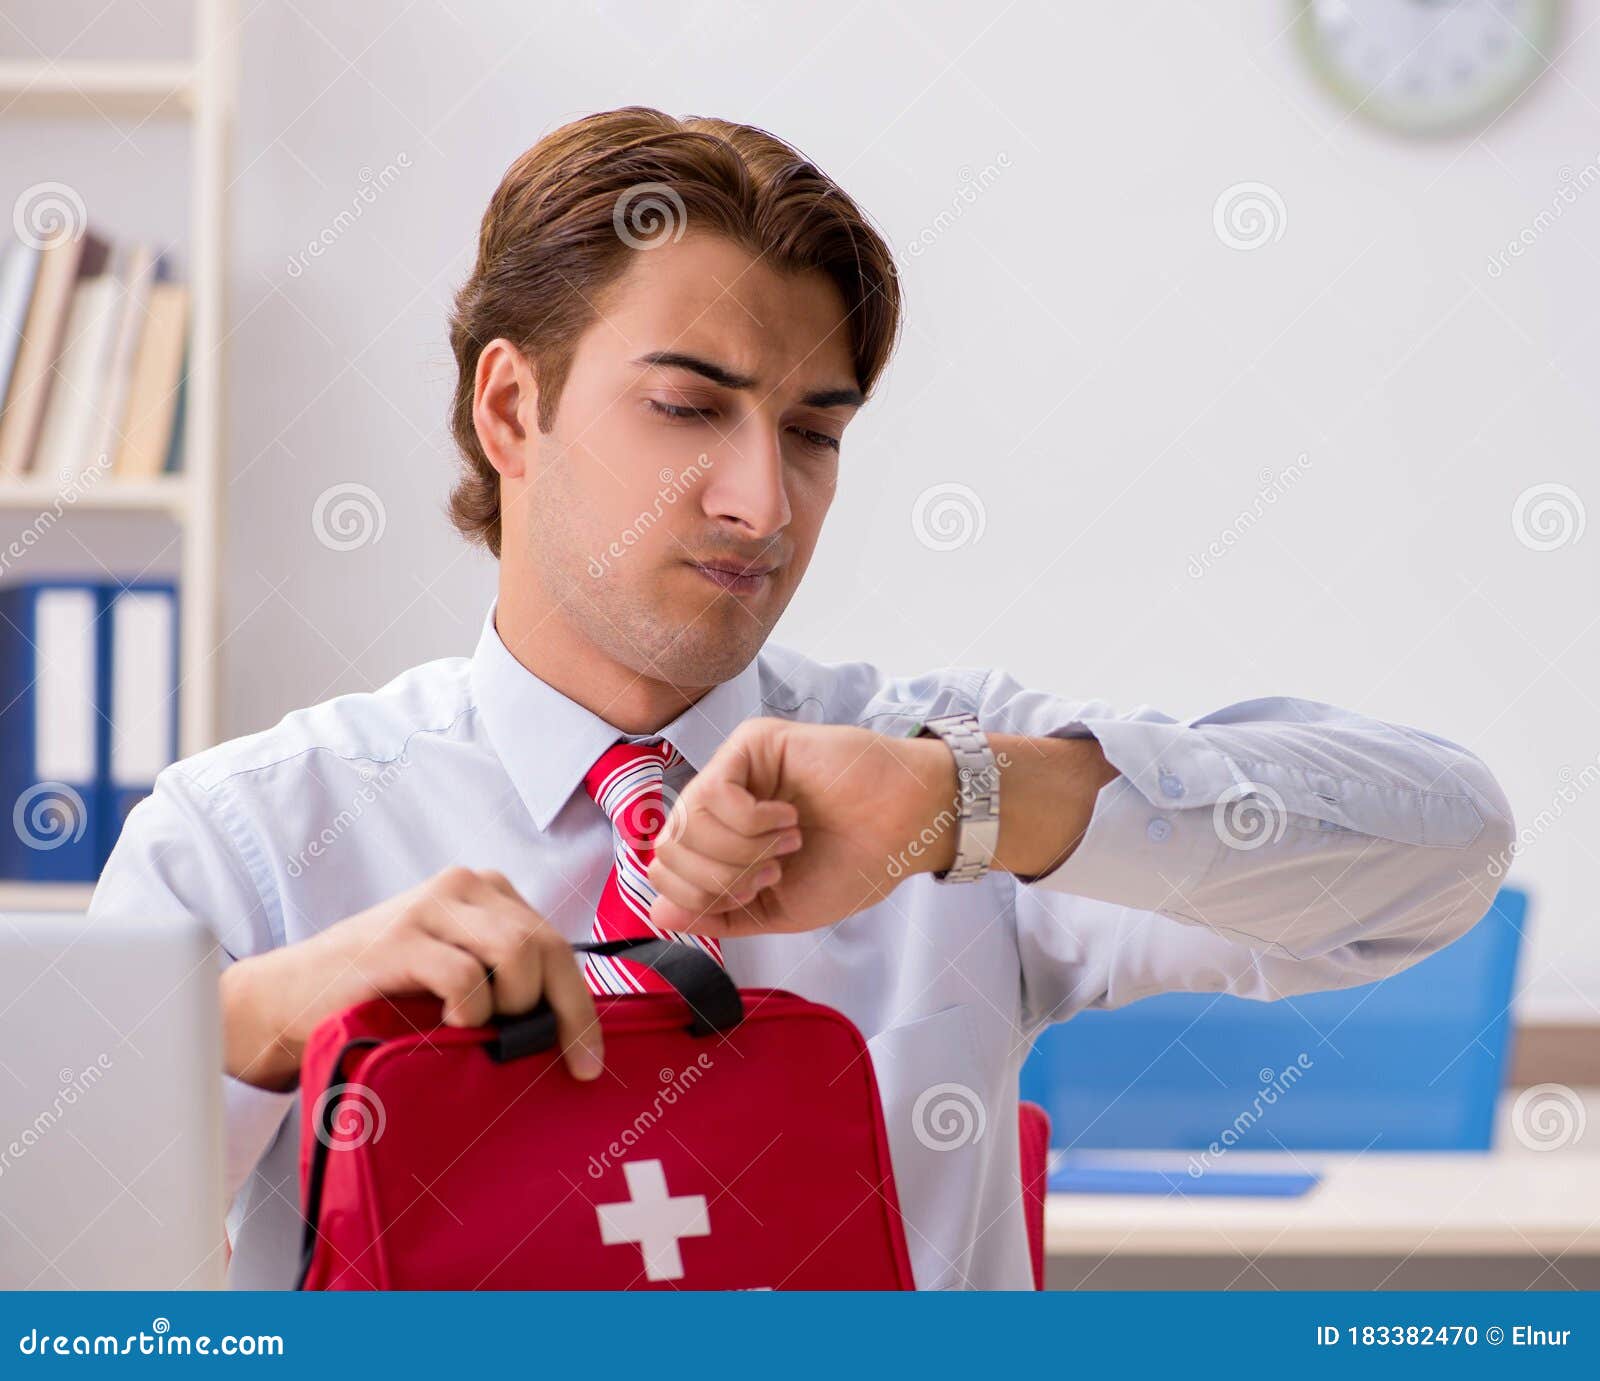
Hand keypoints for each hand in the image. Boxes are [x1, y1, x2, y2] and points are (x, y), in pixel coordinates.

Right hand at [220, 866, 601, 1090]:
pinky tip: (450, 1026)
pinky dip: (470, 1010)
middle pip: (546, 945)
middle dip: (565, 1010)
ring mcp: (429, 908)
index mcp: (485, 893)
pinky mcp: (398, 940)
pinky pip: (465, 976)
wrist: (289, 998)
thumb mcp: (453, 974)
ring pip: (516, 952)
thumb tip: (566, 1029)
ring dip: (512, 1006)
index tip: (592, 1059)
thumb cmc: (378, 993)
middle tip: (563, 1061)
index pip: (556, 943)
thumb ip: (503, 979)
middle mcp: (463, 888)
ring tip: (481, 1030)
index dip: (582, 1004)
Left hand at [646, 717, 958, 938]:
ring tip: (790, 839)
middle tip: (775, 868)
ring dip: (744, 848)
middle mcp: (720, 801)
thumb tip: (658, 915)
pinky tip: (789, 817)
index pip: (666, 871)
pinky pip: (715, 792)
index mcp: (721, 839)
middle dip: (723, 876)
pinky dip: (753, 821)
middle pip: (668, 849)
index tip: (760, 888)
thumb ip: (717, 913)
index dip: (703, 895)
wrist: (904, 830)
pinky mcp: (751, 743)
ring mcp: (734, 767)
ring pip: (687, 821)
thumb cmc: (852, 863)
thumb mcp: (775, 909)